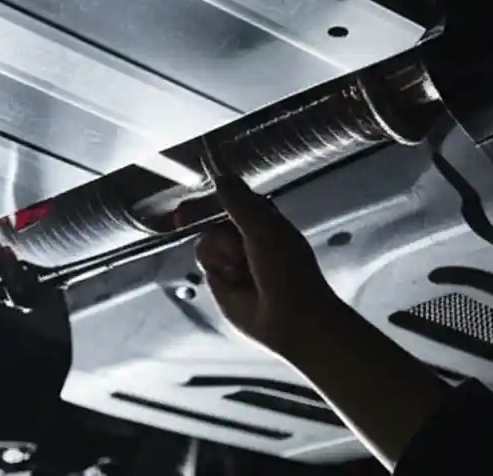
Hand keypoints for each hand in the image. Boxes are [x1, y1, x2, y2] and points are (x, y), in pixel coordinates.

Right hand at [194, 163, 340, 353]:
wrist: (291, 318)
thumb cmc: (287, 270)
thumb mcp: (264, 229)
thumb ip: (239, 202)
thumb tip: (220, 173)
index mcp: (262, 219)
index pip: (234, 196)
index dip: (218, 190)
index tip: (204, 182)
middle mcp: (244, 236)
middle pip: (213, 216)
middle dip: (213, 222)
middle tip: (201, 225)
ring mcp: (231, 258)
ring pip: (206, 239)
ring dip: (221, 250)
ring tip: (241, 267)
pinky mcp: (219, 280)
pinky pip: (203, 261)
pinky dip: (216, 266)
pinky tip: (233, 278)